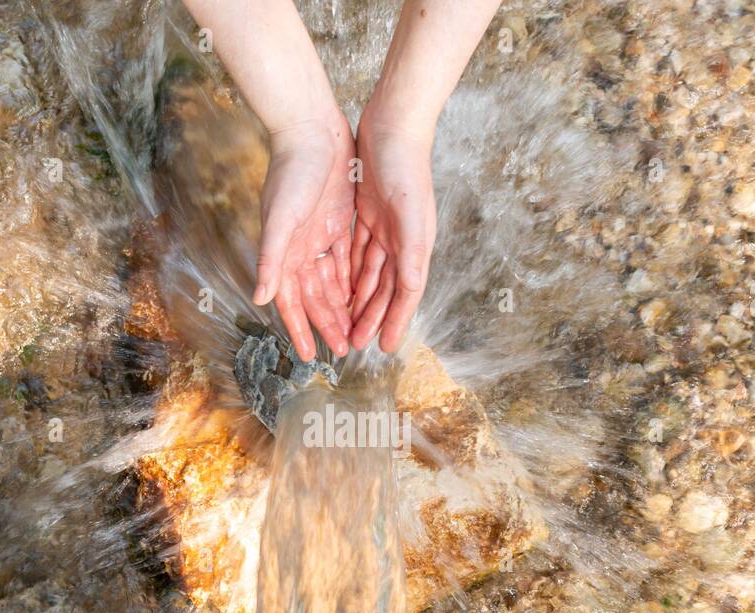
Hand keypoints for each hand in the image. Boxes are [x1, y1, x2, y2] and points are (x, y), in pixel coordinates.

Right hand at [252, 112, 355, 361]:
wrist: (310, 129)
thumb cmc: (290, 172)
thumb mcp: (281, 218)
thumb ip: (270, 259)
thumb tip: (260, 298)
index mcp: (282, 252)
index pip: (291, 302)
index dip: (300, 328)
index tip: (307, 355)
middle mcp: (298, 249)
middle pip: (314, 297)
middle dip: (328, 323)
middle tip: (343, 350)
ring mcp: (317, 236)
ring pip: (331, 282)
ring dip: (342, 306)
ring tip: (356, 330)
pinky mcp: (335, 222)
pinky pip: (345, 260)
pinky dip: (351, 279)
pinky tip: (363, 296)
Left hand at [348, 114, 435, 352]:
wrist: (394, 124)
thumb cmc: (406, 166)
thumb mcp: (410, 210)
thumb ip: (412, 251)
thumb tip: (411, 287)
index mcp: (416, 244)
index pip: (405, 294)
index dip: (394, 321)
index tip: (382, 347)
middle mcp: (404, 242)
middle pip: (386, 290)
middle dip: (372, 317)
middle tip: (355, 344)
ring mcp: (386, 228)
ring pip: (370, 275)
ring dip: (359, 299)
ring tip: (345, 323)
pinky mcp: (369, 215)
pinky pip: (357, 253)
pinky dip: (349, 272)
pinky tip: (338, 288)